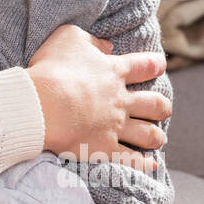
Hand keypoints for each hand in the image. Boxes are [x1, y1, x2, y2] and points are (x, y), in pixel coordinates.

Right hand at [27, 24, 169, 174]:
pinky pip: (131, 159)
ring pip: (149, 134)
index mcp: (114, 71)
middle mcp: (121, 100)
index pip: (146, 65)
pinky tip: (151, 165)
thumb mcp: (68, 38)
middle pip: (156, 104)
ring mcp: (115, 126)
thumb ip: (90, 40)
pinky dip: (143, 163)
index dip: (155, 64)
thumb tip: (107, 47)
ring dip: (156, 136)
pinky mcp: (104, 148)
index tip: (159, 65)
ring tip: (157, 138)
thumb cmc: (51, 68)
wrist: (41, 104)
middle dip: (162, 107)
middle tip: (161, 109)